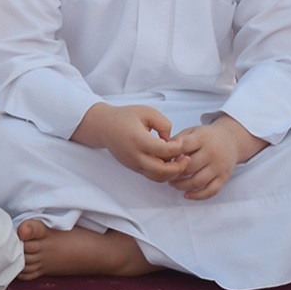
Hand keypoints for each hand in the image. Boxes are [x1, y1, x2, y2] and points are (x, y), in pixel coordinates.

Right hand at [72, 103, 187, 181]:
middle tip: (187, 158)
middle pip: (161, 170)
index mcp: (137, 139)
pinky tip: (169, 163)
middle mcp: (134, 154)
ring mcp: (133, 163)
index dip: (178, 148)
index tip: (183, 142)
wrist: (103, 126)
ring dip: (172, 172)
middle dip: (178, 167)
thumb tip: (171, 140)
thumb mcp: (146, 112)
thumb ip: (163, 124)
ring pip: (158, 177)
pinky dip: (164, 173)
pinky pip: (152, 176)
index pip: (163, 150)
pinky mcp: (134, 168)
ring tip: (179, 161)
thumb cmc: (124, 117)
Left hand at [170, 116, 266, 199]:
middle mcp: (212, 153)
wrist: (231, 140)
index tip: (163, 157)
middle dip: (174, 172)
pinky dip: (198, 195)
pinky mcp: (224, 178)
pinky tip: (186, 194)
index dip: (171, 153)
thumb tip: (162, 153)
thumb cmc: (205, 137)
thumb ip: (177, 140)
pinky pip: (211, 191)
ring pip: (198, 181)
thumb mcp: (192, 131)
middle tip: (165, 173)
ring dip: (182, 185)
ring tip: (172, 183)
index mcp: (202, 138)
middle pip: (189, 167)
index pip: (184, 145)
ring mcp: (219, 167)